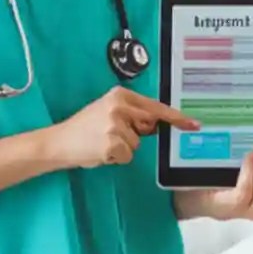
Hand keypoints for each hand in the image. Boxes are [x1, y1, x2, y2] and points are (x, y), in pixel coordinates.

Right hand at [48, 86, 200, 167]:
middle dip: (137, 134)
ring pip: (137, 144)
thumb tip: (156, 124)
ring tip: (102, 142)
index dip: (176, 117)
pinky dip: (116, 158)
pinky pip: (127, 156)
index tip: (193, 124)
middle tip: (113, 135)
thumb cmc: (85, 129)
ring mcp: (115, 124)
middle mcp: (119, 106)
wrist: (58, 142)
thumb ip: (132, 114)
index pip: (155, 107)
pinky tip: (101, 151)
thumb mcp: (108, 112)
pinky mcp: (112, 143)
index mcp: (120, 95)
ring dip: (123, 148)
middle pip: (148, 126)